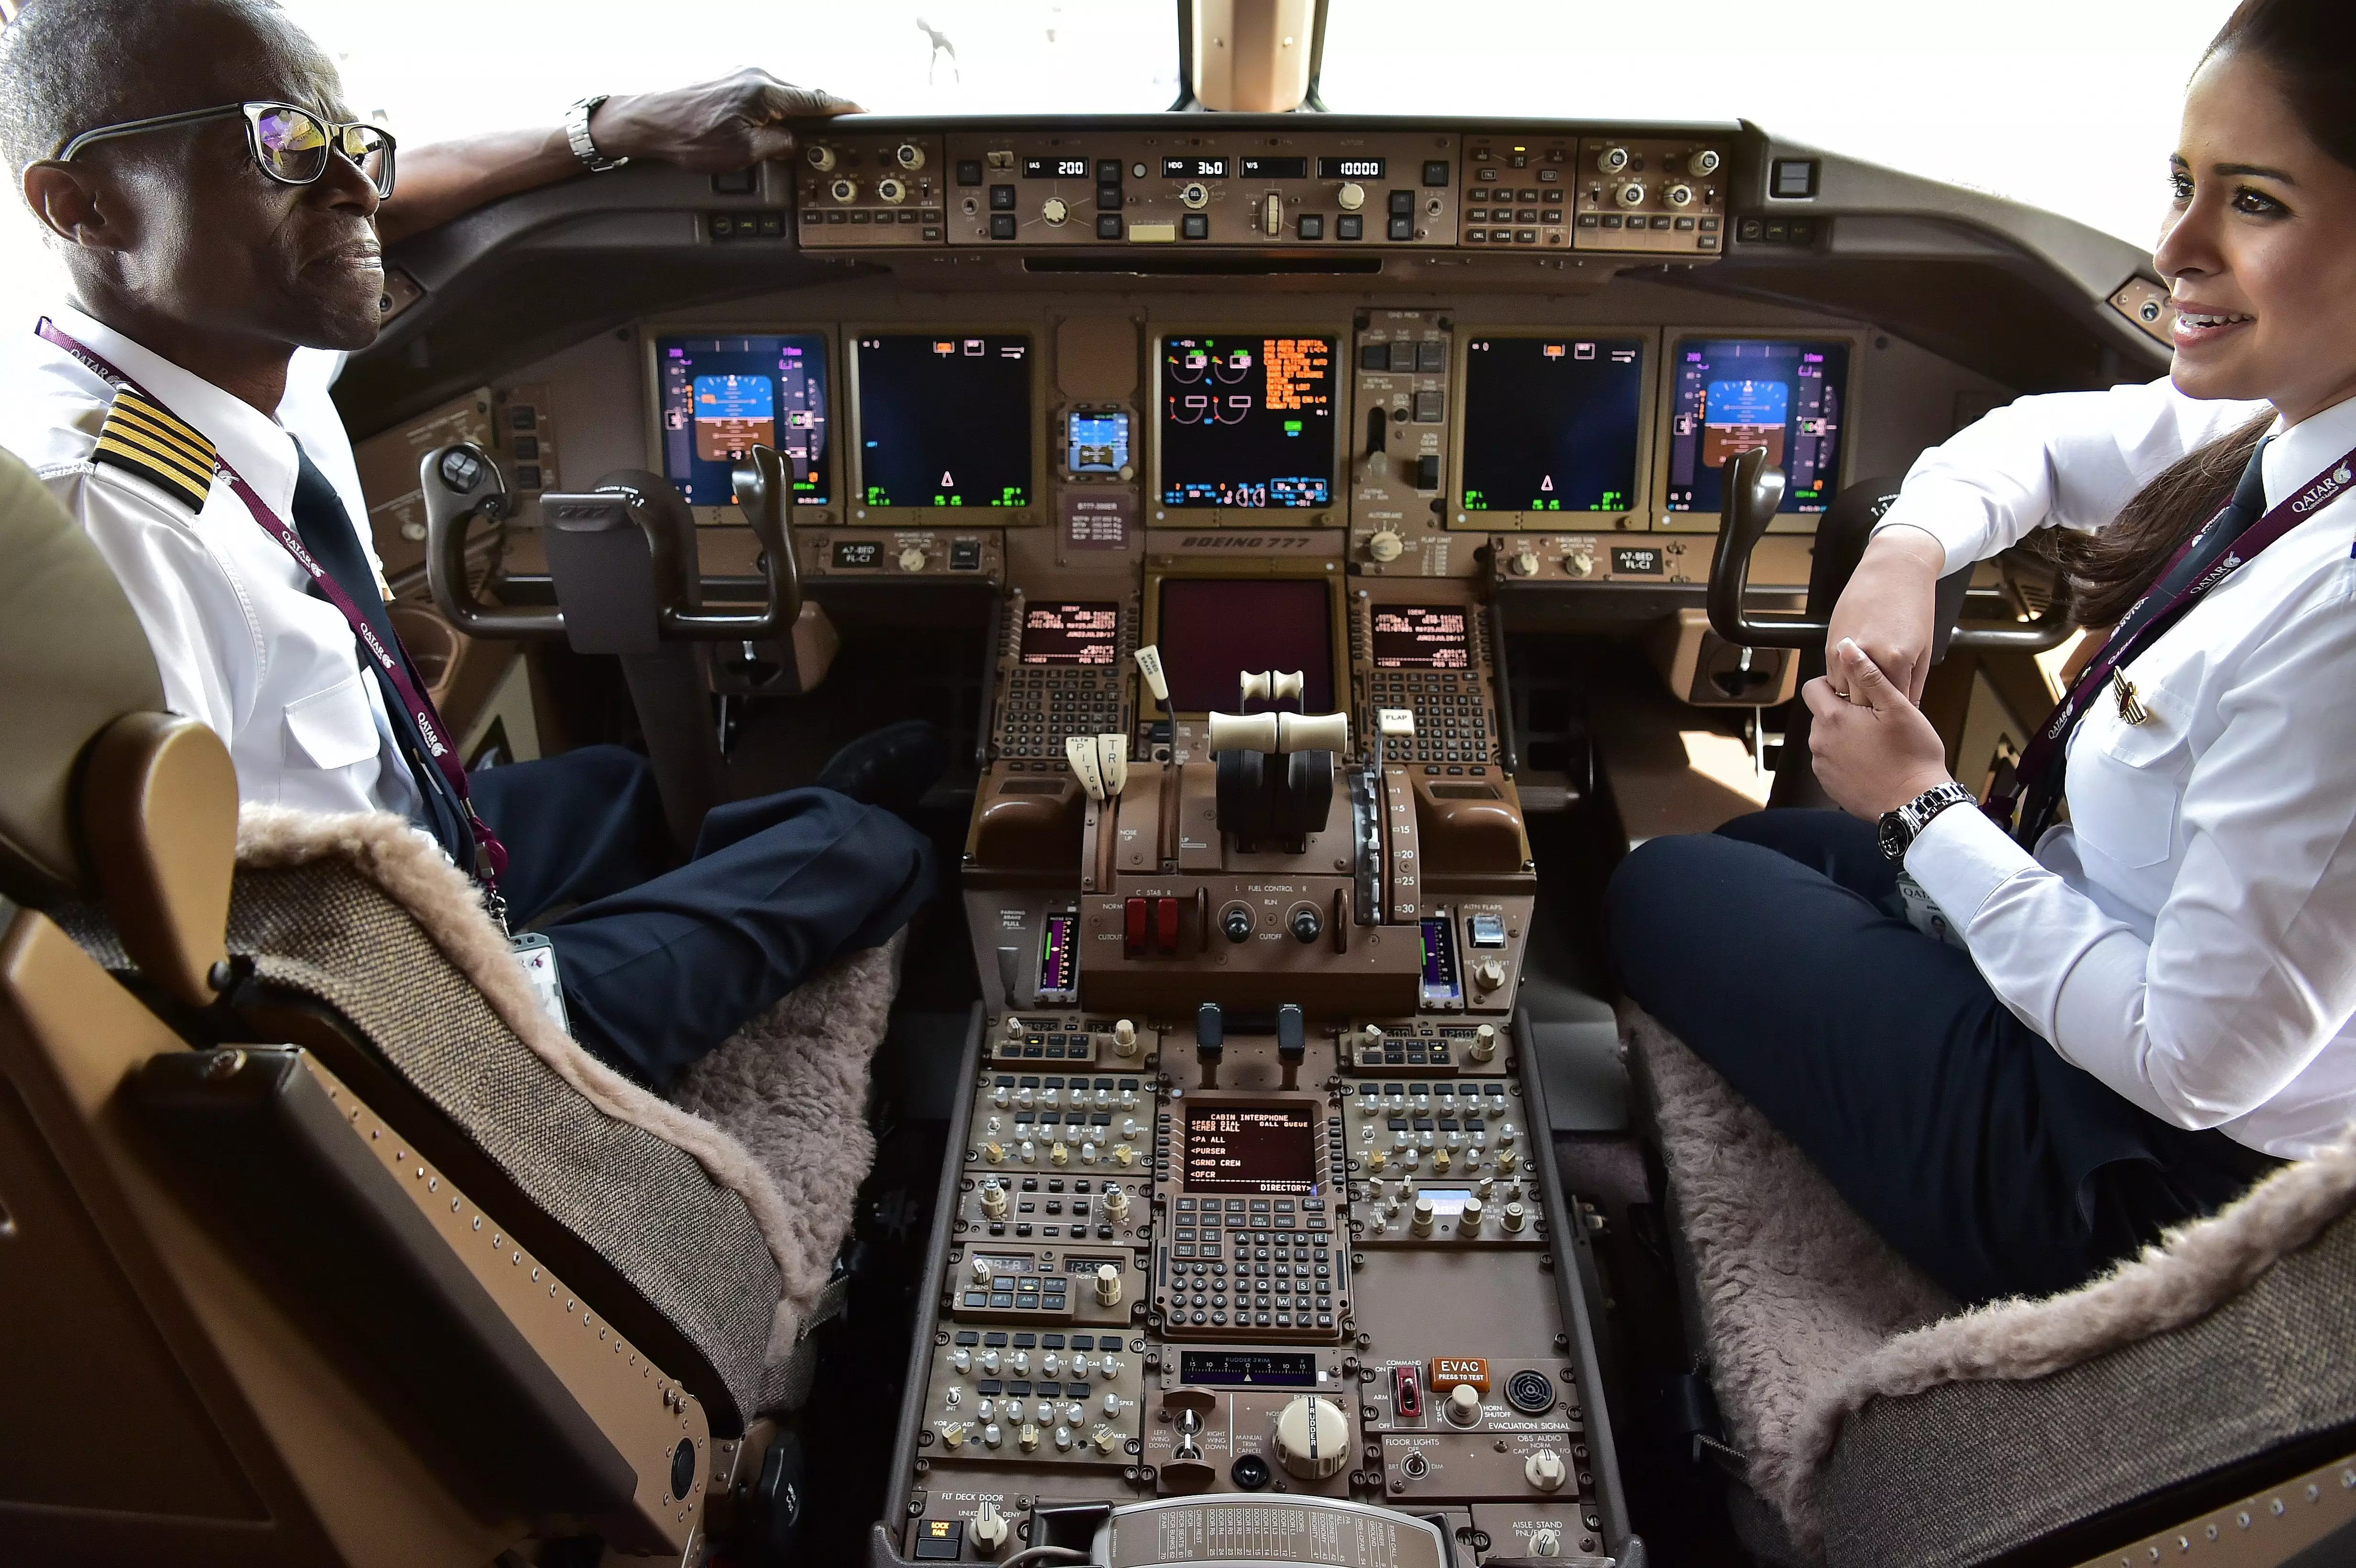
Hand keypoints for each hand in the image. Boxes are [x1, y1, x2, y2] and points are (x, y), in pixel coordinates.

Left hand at [592, 70, 860, 172]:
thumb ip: (778, 146)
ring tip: (799, 137)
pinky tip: (772, 126)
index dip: (843, 108)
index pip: (818, 100)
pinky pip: (766, 94)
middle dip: (820, 115)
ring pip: (784, 95)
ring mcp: (742, 74)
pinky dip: (776, 109)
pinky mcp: (730, 79)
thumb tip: (794, 143)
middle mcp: (757, 75)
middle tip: (834, 135)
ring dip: (795, 114)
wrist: (649, 121)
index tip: (863, 112)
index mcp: (766, 92)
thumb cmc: (689, 137)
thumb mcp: (744, 153)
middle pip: (803, 95)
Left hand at [1804, 639, 1956, 819]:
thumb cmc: (1912, 754)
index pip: (1812, 688)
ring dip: (1844, 736)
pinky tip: (1872, 763)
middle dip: (1842, 712)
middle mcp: (1819, 742)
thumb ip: (1867, 674)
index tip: (1857, 693)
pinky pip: (1832, 763)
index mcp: (1832, 718)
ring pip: (1826, 739)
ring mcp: (1822, 767)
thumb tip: (1845, 647)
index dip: (1833, 685)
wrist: (1915, 803)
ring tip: (1876, 743)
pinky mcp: (1829, 786)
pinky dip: (1846, 759)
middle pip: (1821, 714)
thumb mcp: (1897, 706)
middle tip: (1875, 720)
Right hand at [1823, 525, 1945, 702]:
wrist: (1893, 570)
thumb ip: (1913, 684)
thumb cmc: (1914, 605)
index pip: (1892, 706)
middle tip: (1879, 719)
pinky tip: (1854, 681)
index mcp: (1896, 660)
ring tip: (1864, 703)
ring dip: (1854, 702)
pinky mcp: (1830, 646)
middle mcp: (1867, 658)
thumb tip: (1906, 710)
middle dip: (1872, 715)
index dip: (1895, 717)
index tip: (1896, 723)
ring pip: (1844, 696)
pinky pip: (1834, 678)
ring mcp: (1845, 653)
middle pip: (1865, 706)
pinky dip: (1844, 684)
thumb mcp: (1924, 649)